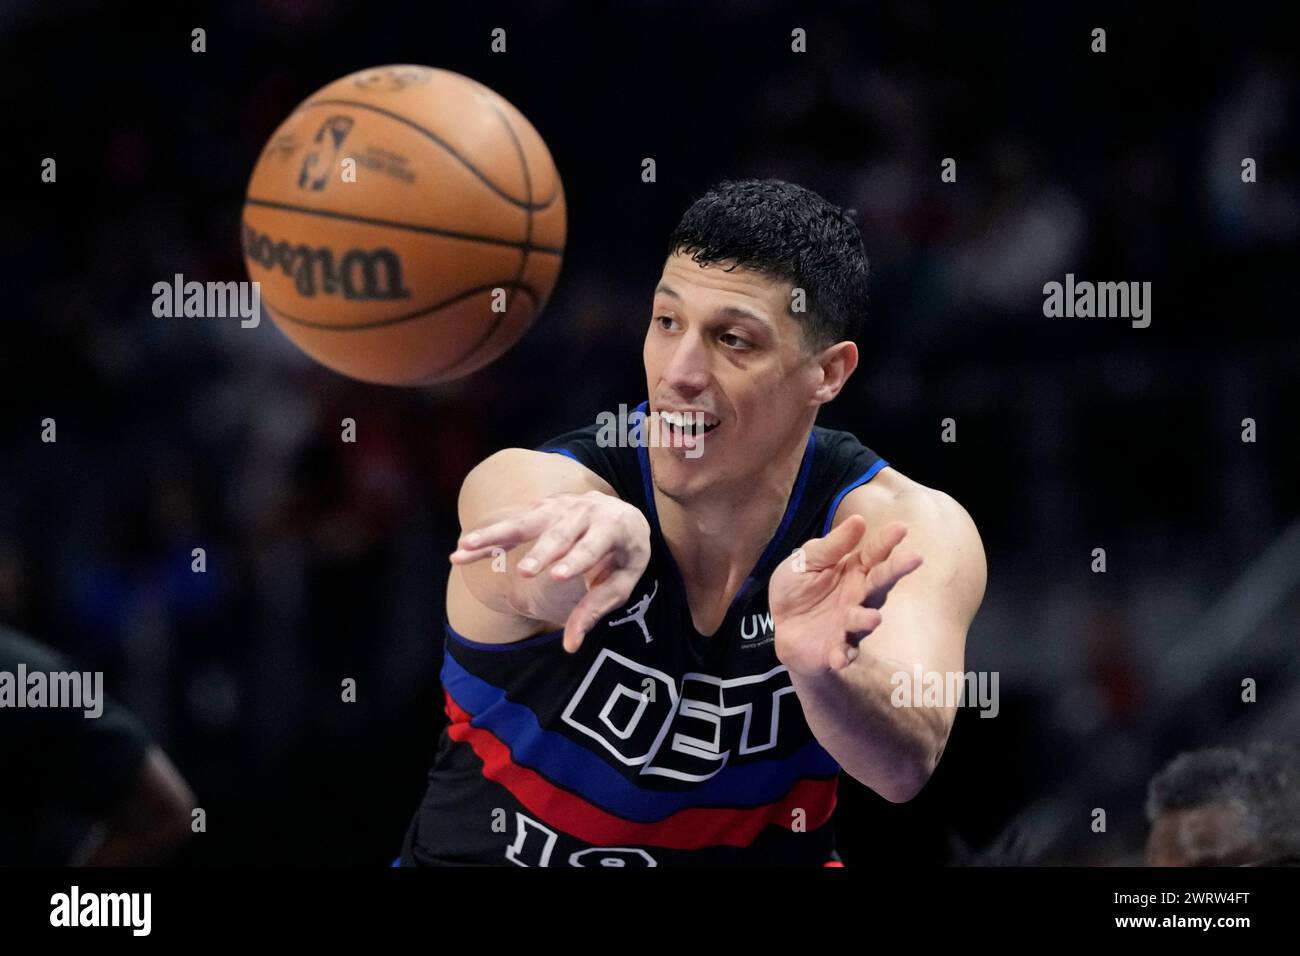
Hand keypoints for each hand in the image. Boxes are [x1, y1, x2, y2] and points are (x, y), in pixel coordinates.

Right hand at [450, 490, 650, 651]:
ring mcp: (562, 505)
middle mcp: (586, 511)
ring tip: (464, 547)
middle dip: (541, 553)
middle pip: (561, 533)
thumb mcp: (621, 584)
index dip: (576, 561)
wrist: (623, 514)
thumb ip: (595, 609)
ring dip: (495, 534)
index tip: (558, 577)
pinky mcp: (542, 507)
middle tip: (524, 572)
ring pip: (526, 521)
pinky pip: (512, 522)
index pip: (593, 547)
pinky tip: (464, 548)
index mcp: (614, 527)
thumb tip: (570, 645)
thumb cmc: (623, 557)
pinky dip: (489, 535)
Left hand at [770, 515, 922, 676]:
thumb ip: (831, 546)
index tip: (902, 528)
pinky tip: (837, 657)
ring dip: (868, 620)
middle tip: (915, 557)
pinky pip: (844, 652)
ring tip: (872, 618)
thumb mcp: (807, 560)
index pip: (874, 552)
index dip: (887, 540)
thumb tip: (859, 520)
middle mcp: (859, 596)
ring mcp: (850, 623)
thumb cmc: (798, 588)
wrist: (781, 627)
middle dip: (897, 570)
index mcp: (854, 570)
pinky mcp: (838, 647)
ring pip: (865, 620)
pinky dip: (842, 655)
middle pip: (881, 581)